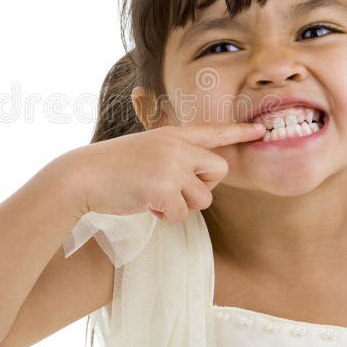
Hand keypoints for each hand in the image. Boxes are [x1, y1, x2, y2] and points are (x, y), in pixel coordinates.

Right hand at [58, 122, 266, 221]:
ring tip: (155, 197)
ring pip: (203, 198)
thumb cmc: (113, 167)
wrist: (84, 175)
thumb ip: (173, 155)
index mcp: (172, 134)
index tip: (262, 129)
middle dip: (205, 186)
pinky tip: (146, 205)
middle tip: (178, 189)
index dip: (239, 131)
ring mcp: (171, 166)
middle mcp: (177, 146)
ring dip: (182, 205)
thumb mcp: (146, 149)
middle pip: (220, 170)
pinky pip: (182, 214)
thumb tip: (197, 177)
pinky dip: (166, 216)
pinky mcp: (164, 189)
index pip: (213, 131)